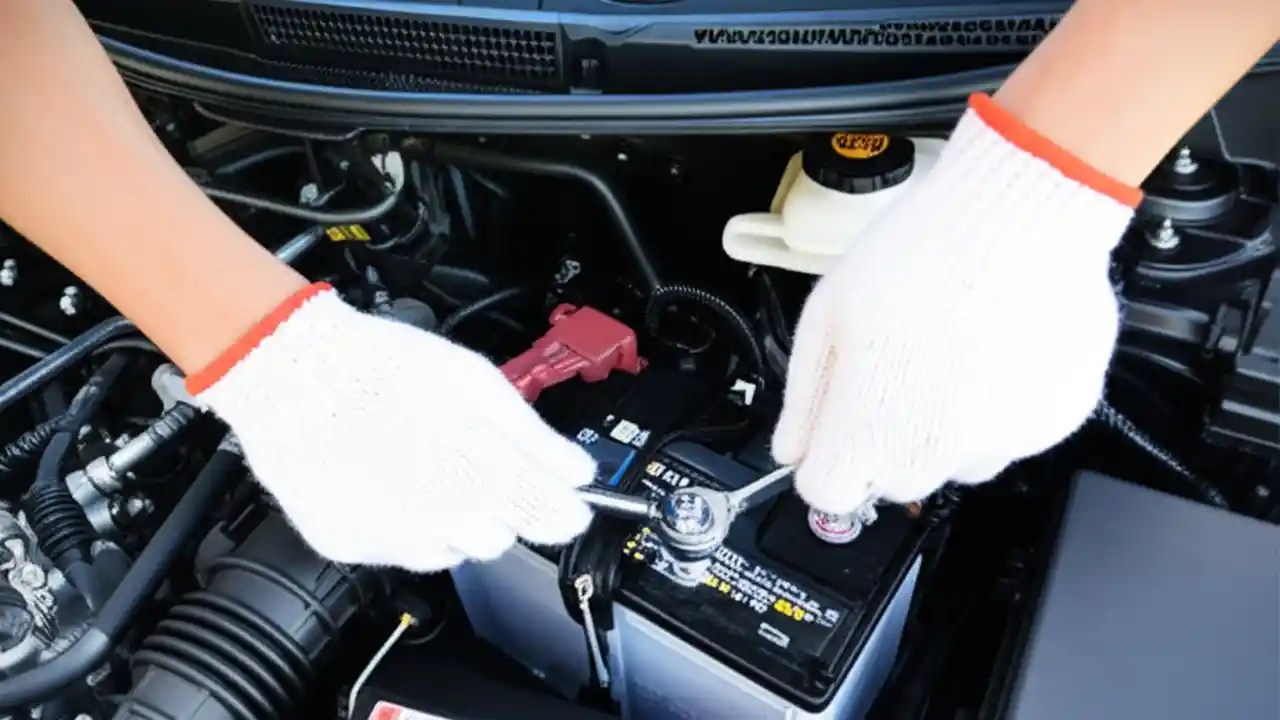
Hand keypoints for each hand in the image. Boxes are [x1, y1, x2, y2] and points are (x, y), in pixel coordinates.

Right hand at [188, 285, 594, 570]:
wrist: (291, 370)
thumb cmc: (381, 365)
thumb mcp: (475, 382)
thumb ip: (534, 436)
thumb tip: (578, 472)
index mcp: (483, 471)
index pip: (550, 517)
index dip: (563, 512)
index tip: (569, 506)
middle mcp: (443, 515)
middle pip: (501, 537)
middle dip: (498, 507)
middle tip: (472, 465)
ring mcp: (394, 536)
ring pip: (451, 550)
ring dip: (451, 520)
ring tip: (422, 468)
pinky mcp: (351, 544)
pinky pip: (397, 550)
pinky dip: (401, 524)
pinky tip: (385, 481)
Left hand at [772, 95, 1138, 513]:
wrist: (1021, 218)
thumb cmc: (917, 256)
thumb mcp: (828, 316)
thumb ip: (804, 397)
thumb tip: (791, 450)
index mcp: (870, 433)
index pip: (828, 491)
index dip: (825, 456)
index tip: (835, 427)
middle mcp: (936, 455)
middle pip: (894, 479)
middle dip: (887, 438)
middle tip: (899, 367)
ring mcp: (1001, 445)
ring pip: (958, 460)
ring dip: (947, 427)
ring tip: (954, 352)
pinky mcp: (1053, 425)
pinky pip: (1013, 432)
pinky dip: (1002, 404)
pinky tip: (997, 348)